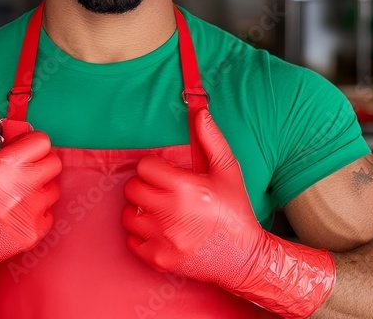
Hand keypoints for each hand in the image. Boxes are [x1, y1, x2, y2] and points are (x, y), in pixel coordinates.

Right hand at [0, 108, 61, 315]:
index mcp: (2, 166)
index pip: (42, 142)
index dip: (31, 142)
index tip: (19, 149)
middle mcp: (21, 189)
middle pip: (53, 163)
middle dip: (38, 161)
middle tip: (19, 169)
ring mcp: (29, 214)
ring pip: (52, 188)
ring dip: (39, 187)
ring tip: (15, 193)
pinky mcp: (33, 234)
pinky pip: (49, 213)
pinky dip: (37, 211)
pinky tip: (15, 212)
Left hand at [121, 108, 334, 317]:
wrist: (244, 257)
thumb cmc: (235, 212)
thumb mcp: (228, 172)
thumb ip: (212, 140)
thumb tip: (200, 114)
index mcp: (185, 187)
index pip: (145, 167)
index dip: (154, 168)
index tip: (165, 174)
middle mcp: (170, 212)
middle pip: (132, 189)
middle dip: (145, 186)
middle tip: (161, 191)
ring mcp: (162, 238)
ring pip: (128, 215)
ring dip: (140, 211)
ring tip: (158, 211)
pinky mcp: (158, 259)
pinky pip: (132, 241)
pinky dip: (141, 236)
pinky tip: (158, 231)